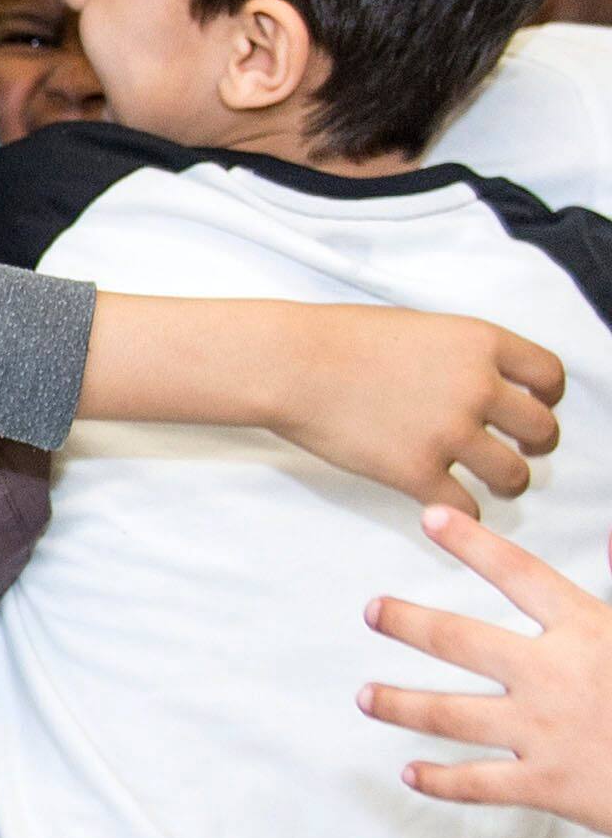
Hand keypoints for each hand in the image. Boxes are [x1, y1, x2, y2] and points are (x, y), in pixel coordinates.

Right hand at [255, 305, 560, 517]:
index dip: (547, 397)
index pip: (548, 376)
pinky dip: (462, 511)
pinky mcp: (417, 473)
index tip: (534, 407)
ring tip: (487, 481)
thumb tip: (484, 381)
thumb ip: (460, 354)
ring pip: (514, 477)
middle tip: (518, 451)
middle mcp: (475, 388)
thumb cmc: (338, 339)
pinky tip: (446, 501)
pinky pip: (468, 507)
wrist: (288, 364)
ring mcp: (449, 433)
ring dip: (506, 482)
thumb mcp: (416, 327)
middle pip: (542, 431)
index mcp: (478, 343)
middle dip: (535, 445)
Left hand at [362, 508, 611, 836]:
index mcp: (590, 634)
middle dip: (410, 623)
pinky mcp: (550, 786)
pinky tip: (410, 774)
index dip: (474, 543)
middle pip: (462, 641)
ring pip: (453, 715)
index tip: (430, 518)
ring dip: (402, 705)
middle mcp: (556, 677)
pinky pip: (481, 784)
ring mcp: (546, 733)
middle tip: (372, 610)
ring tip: (364, 696)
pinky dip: (442, 782)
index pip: (521, 574)